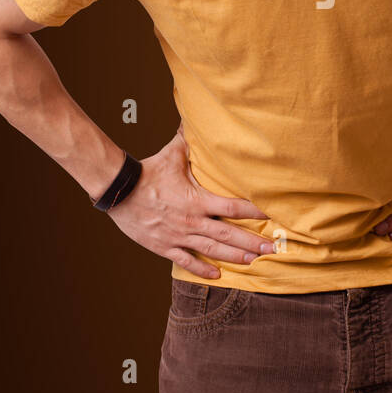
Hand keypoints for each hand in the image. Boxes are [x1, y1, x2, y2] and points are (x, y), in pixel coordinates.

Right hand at [107, 126, 273, 278]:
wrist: (119, 191)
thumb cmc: (148, 172)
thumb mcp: (172, 154)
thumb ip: (190, 139)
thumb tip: (198, 117)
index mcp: (197, 200)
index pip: (233, 207)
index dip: (255, 212)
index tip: (272, 216)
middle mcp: (191, 221)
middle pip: (228, 235)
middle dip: (251, 242)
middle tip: (272, 249)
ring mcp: (178, 236)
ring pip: (212, 250)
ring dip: (234, 257)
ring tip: (254, 261)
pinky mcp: (164, 246)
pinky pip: (186, 260)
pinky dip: (201, 269)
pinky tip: (216, 275)